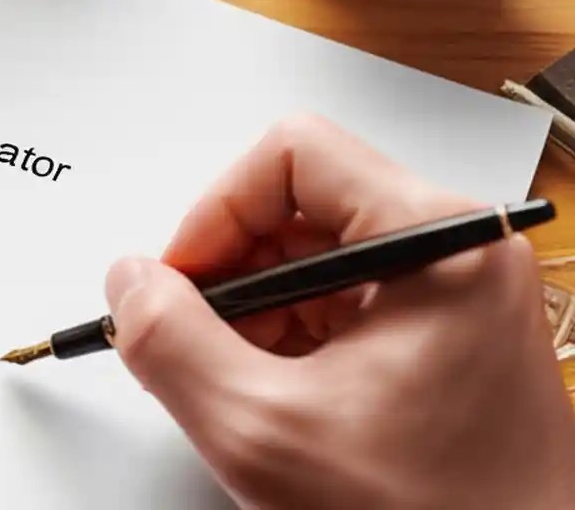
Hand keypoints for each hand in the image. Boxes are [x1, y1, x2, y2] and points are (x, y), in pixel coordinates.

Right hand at [105, 114, 574, 509]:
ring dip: (252, 309)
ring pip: (314, 253)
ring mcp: (453, 293)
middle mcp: (456, 253)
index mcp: (438, 245)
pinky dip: (286, 336)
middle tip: (188, 334)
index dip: (216, 211)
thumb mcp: (263, 431)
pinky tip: (268, 391)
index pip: (294, 156)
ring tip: (229, 378)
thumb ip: (171, 342)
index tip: (181, 278)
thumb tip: (130, 282)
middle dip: (228, 269)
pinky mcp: (441, 334)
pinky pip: (340, 299)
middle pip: (301, 202)